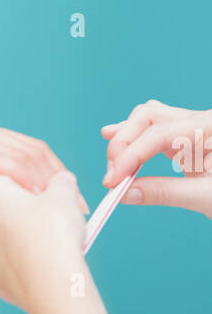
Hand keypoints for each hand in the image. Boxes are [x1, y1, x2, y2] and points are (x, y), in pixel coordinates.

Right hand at [0, 114, 67, 248]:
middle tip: (80, 213)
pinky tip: (33, 202)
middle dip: (58, 181)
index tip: (72, 209)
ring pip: (15, 153)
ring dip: (44, 182)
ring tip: (62, 211)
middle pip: (28, 149)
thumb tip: (14, 216)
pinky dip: (17, 179)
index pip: (24, 152)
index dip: (53, 179)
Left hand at [0, 171, 87, 313]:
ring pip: (9, 235)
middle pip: (7, 206)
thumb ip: (60, 181)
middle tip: (58, 214)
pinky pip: (12, 260)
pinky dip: (27, 259)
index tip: (56, 192)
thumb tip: (62, 181)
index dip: (38, 183)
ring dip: (28, 234)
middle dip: (31, 208)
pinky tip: (45, 260)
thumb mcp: (65, 193)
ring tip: (55, 239)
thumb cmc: (54, 235)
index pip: (11, 176)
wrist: (52, 284)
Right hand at [102, 99, 211, 217]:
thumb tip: (125, 194)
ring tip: (112, 161)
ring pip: (149, 118)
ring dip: (126, 137)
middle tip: (112, 176)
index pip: (159, 133)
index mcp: (211, 128)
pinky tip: (115, 139)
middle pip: (150, 116)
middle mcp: (202, 120)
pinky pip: (155, 129)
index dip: (130, 156)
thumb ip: (164, 193)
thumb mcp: (206, 197)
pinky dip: (134, 138)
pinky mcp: (186, 140)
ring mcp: (193, 128)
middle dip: (125, 143)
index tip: (112, 182)